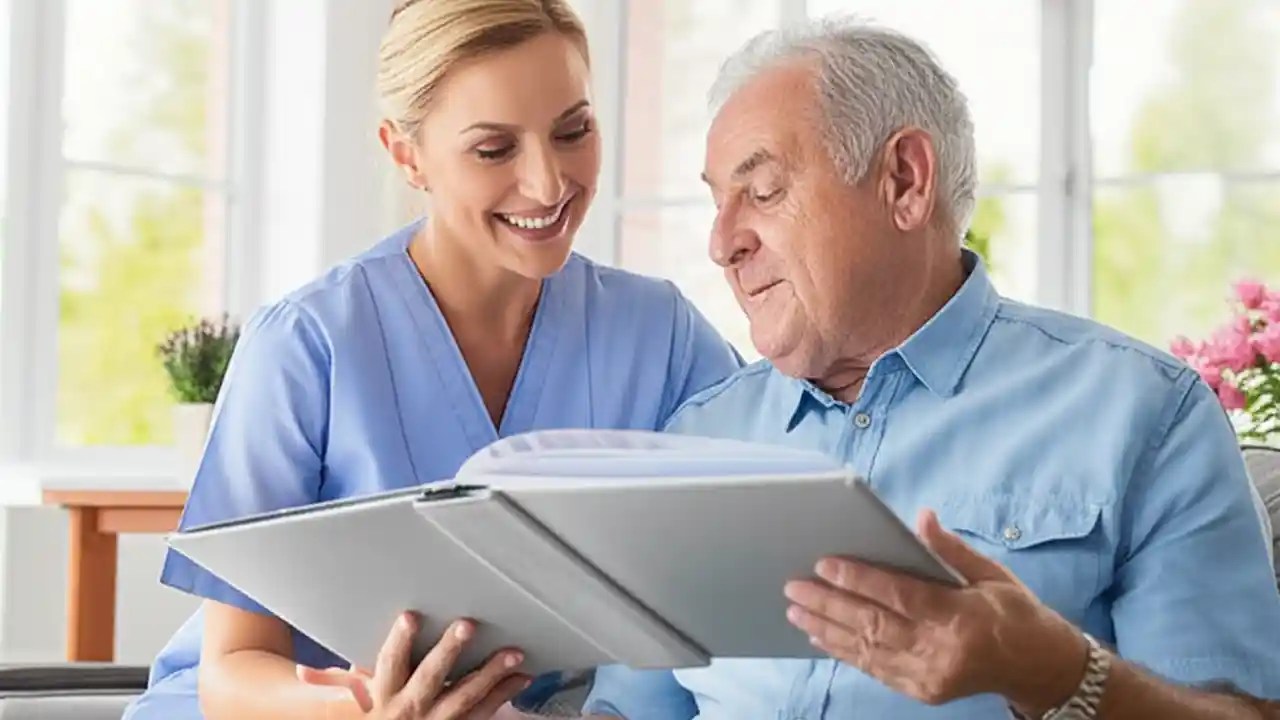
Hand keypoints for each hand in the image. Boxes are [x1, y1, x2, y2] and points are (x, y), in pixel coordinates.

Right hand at [297, 612, 530, 718]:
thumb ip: (335, 685)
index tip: (410, 617)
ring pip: (465, 698)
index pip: (388, 665)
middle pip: (431, 679)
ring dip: (491, 674)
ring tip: (514, 652)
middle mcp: (410, 710)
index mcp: (383, 698)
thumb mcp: (356, 705)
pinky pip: (485, 714)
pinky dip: (505, 695)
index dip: (399, 642)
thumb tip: (300, 674)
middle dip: (449, 652)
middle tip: (468, 625)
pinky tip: (523, 677)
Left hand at [783, 509, 1087, 712]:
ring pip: (867, 649)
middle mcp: (942, 650)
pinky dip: (845, 651)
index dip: (858, 579)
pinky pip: (875, 669)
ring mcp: (930, 676)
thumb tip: (921, 518)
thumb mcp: (992, 575)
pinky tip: (820, 637)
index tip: (824, 564)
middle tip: (794, 586)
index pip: (899, 595)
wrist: (1039, 667)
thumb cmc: (1015, 613)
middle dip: (829, 604)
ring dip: (827, 629)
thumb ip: (952, 549)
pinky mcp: (923, 691)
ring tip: (796, 611)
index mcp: (962, 616)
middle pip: (874, 623)